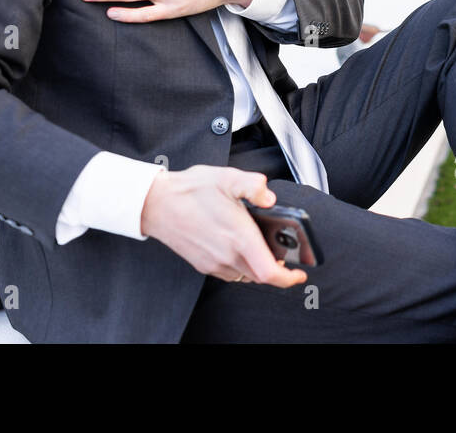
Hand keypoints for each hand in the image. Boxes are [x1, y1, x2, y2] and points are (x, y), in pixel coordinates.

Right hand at [139, 165, 306, 287]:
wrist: (156, 204)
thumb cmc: (189, 191)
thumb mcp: (227, 177)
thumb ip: (254, 185)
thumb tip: (269, 196)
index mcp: (238, 238)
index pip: (269, 272)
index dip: (289, 277)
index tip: (300, 273)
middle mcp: (227, 255)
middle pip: (260, 275)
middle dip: (276, 267)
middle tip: (283, 253)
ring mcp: (213, 263)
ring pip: (245, 275)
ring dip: (258, 266)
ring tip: (262, 246)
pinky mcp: (203, 264)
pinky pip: (230, 273)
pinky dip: (242, 265)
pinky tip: (240, 246)